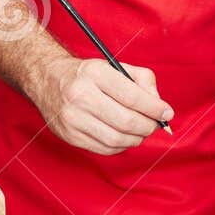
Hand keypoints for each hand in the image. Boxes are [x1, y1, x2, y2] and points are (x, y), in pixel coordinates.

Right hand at [29, 56, 171, 154]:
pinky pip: (104, 148)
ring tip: (142, 131)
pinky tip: (125, 137)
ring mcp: (72, 118)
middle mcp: (80, 96)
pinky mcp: (69, 136)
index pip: (132, 96)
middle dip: (148, 126)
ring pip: (116, 139)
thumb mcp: (114, 66)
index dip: (154, 108)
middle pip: (126, 121)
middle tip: (155, 125)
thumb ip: (142, 80)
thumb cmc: (87, 74)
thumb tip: (159, 106)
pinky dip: (121, 146)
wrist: (47, 79)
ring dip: (136, 139)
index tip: (167, 112)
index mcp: (94, 73)